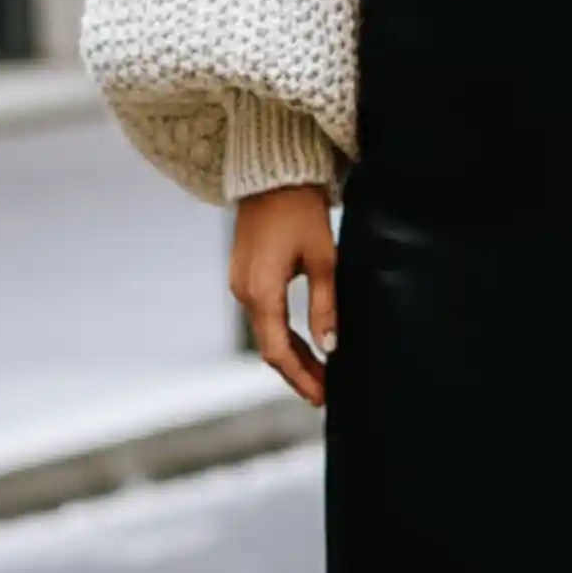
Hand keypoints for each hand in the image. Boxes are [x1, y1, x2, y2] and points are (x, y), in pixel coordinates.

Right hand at [230, 186, 336, 406]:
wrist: (273, 176)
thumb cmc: (301, 212)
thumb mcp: (323, 259)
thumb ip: (325, 306)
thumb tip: (331, 347)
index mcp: (261, 292)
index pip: (279, 351)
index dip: (301, 377)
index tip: (322, 396)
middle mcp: (244, 292)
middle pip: (270, 347)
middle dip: (298, 372)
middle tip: (325, 393)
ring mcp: (241, 284)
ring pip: (266, 333)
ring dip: (292, 355)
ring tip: (320, 374)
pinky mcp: (245, 275)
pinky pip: (263, 316)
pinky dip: (283, 335)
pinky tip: (304, 344)